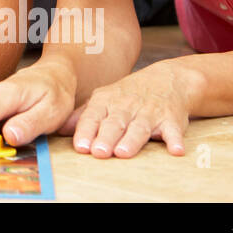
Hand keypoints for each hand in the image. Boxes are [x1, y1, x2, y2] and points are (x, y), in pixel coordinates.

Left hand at [71, 61, 197, 158]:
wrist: (166, 79)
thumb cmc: (128, 95)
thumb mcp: (103, 100)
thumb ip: (83, 116)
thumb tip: (57, 128)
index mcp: (107, 101)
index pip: (93, 116)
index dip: (86, 131)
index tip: (80, 146)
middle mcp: (127, 106)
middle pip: (115, 123)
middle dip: (106, 137)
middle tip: (98, 152)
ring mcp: (150, 112)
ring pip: (139, 127)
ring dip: (132, 140)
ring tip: (123, 152)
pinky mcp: (172, 120)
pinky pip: (174, 130)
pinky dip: (175, 140)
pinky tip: (175, 150)